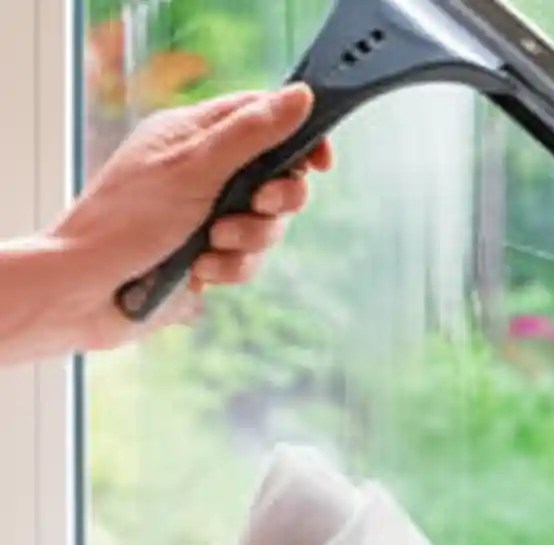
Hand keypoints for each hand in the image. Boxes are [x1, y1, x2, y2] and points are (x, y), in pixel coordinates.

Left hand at [49, 84, 332, 350]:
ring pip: (269, 224)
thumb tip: (301, 95)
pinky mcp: (209, 255)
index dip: (298, 135)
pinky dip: (230, 267)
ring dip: (247, 238)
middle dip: (276, 199)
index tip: (319, 162)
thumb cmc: (126, 222)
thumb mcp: (195, 167)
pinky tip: (200, 270)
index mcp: (193, 135)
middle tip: (259, 204)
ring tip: (212, 242)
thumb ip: (252, 133)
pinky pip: (249, 260)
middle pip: (278, 175)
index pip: (261, 115)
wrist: (87, 292)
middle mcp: (203, 171)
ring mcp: (207, 214)